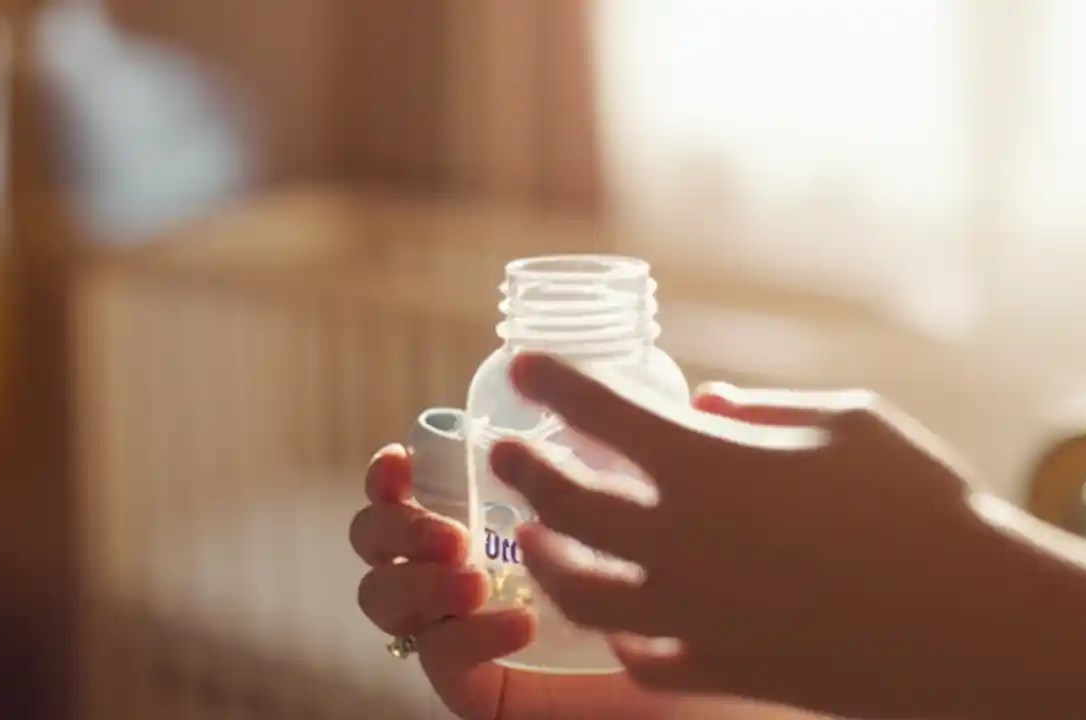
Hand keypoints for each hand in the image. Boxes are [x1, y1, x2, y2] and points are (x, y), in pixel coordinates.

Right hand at [349, 445, 680, 719]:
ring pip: (385, 601)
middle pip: (376, 543)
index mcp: (494, 523)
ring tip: (470, 577)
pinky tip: (520, 623)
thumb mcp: (684, 510)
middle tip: (448, 532)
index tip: (402, 458)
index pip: (412, 493)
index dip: (389, 476)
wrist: (708, 687)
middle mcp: (467, 576)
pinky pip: (440, 666)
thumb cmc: (696, 597)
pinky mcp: (479, 695)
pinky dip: (465, 638)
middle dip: (391, 526)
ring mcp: (466, 636)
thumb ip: (689, 454)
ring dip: (416, 582)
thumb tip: (710, 391)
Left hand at [490, 354, 1007, 718]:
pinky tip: (619, 616)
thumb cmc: (919, 506)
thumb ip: (763, 410)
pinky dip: (619, 633)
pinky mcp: (720, 671)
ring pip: (582, 589)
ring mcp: (693, 615)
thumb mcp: (849, 423)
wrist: (970, 624)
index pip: (602, 412)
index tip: (525, 366)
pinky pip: (641, 657)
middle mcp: (681, 542)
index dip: (555, 383)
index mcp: (709, 466)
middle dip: (524, 469)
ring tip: (535, 533)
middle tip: (505, 451)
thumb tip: (707, 404)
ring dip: (548, 553)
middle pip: (566, 503)